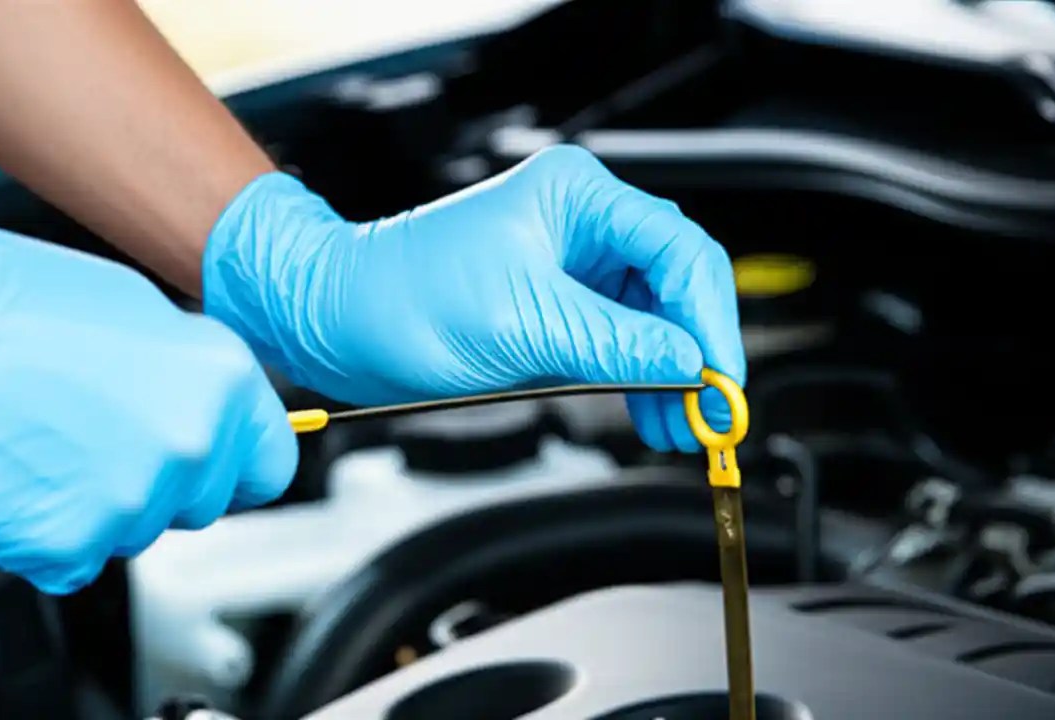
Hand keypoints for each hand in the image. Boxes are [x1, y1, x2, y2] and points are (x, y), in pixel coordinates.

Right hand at [0, 186, 296, 594]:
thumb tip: (217, 415)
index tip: (210, 467)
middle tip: (96, 438)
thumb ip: (196, 380)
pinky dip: (47, 537)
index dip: (233, 470)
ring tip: (48, 443)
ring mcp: (134, 500)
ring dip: (99, 507)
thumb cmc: (9, 306)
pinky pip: (75, 563)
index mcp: (224, 381)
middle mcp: (194, 443)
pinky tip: (21, 479)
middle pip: (202, 506)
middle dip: (159, 486)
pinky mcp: (68, 544)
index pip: (270, 468)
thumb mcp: (142, 317)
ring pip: (136, 534)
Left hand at [204, 145, 743, 450]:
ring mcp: (569, 260)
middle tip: (712, 415)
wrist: (332, 316)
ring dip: (671, 372)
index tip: (721, 383)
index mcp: (578, 196)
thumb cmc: (400, 298)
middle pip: (675, 282)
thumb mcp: (522, 326)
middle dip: (697, 351)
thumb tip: (690, 366)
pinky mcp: (553, 299)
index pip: (680, 253)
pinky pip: (617, 335)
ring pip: (652, 315)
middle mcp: (581, 220)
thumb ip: (616, 345)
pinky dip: (637, 375)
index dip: (710, 323)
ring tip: (681, 428)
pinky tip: (650, 411)